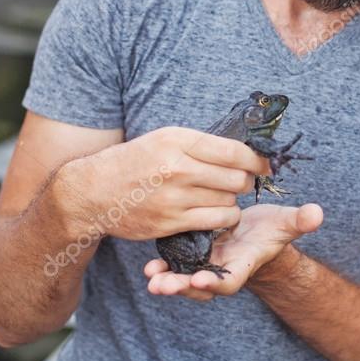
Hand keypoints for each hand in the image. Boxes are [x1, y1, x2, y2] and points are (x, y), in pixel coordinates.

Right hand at [54, 126, 270, 242]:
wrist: (94, 191)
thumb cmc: (134, 161)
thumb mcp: (164, 138)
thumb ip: (200, 144)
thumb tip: (242, 149)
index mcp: (177, 141)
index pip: (233, 151)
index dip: (257, 159)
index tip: (265, 163)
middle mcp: (177, 168)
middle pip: (236, 177)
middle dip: (246, 180)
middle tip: (244, 180)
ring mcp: (174, 198)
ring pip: (229, 201)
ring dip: (233, 200)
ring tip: (226, 195)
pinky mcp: (170, 222)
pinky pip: (215, 221)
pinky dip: (225, 218)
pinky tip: (220, 212)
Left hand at [142, 203, 323, 300]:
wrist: (257, 233)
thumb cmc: (272, 229)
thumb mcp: (287, 223)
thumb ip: (301, 221)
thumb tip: (317, 214)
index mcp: (243, 264)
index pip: (229, 280)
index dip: (215, 283)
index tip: (200, 280)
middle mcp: (220, 268)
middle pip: (199, 286)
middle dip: (180, 287)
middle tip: (162, 286)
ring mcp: (204, 263)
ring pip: (182, 277)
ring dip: (166, 280)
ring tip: (151, 278)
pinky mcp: (191, 253)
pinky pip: (174, 264)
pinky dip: (161, 267)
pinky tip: (148, 266)